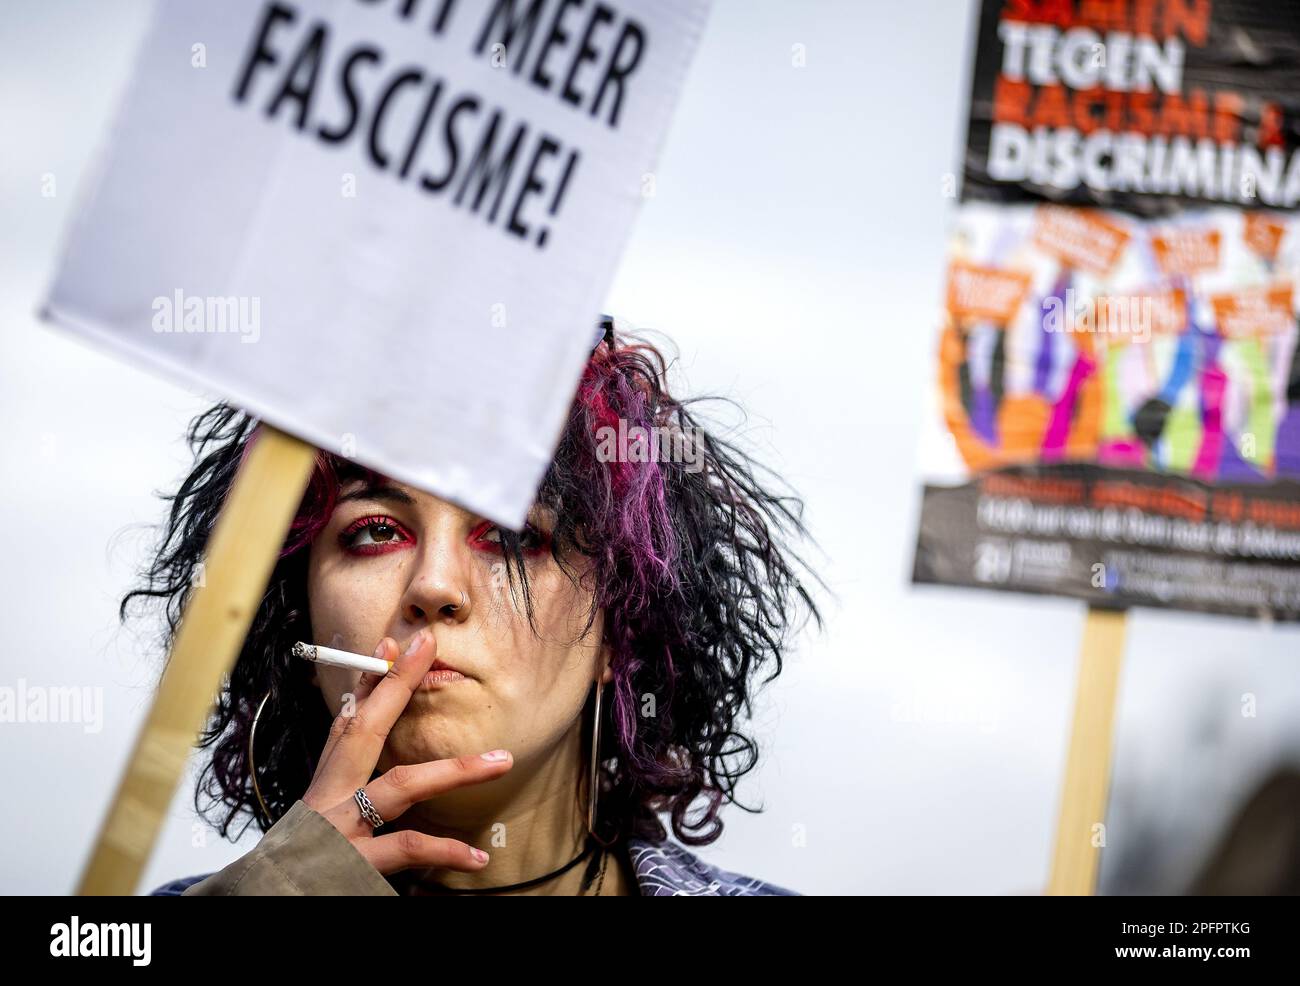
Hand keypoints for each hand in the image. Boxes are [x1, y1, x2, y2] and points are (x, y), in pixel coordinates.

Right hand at [301, 627, 512, 875]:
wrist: (260, 906)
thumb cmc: (297, 872)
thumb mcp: (317, 827)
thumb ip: (350, 795)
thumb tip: (380, 768)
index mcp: (321, 792)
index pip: (347, 727)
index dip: (369, 683)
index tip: (393, 645)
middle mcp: (325, 804)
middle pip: (363, 734)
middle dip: (396, 686)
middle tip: (427, 649)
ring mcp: (337, 832)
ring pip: (398, 787)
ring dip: (454, 770)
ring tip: (500, 762)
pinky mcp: (350, 867)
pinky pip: (406, 850)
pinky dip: (444, 851)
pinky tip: (477, 855)